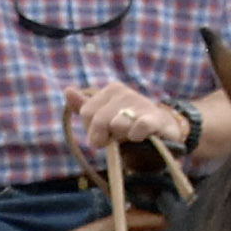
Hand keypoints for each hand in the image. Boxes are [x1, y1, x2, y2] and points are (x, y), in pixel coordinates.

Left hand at [67, 83, 194, 159]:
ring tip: (131, 137)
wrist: (162, 132)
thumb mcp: (104, 117)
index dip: (93, 129)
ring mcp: (141, 103)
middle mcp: (125, 92)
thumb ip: (84, 106)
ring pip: (116, 125)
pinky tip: (139, 138)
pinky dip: (136, 136)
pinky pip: (138, 128)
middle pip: (98, 120)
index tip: (105, 134)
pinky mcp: (155, 118)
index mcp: (112, 90)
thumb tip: (68, 90)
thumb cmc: (129, 126)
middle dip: (104, 137)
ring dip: (121, 138)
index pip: (86, 112)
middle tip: (116, 140)